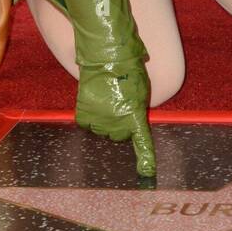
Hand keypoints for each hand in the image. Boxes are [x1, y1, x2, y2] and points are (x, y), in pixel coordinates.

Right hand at [76, 60, 155, 177]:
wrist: (106, 57)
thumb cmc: (128, 70)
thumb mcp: (141, 91)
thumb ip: (136, 109)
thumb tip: (131, 117)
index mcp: (135, 116)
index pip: (142, 142)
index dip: (146, 158)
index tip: (147, 173)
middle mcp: (117, 123)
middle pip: (120, 135)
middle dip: (120, 125)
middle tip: (119, 105)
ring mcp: (99, 120)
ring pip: (103, 131)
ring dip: (105, 121)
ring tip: (107, 100)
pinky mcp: (84, 114)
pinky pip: (88, 124)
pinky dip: (90, 116)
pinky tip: (94, 102)